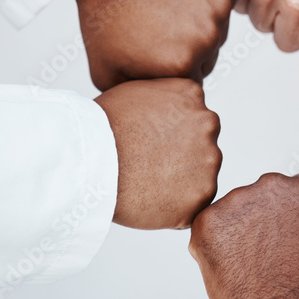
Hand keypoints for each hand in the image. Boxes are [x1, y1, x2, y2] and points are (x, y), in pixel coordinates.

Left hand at [77, 0, 235, 90]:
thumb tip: (152, 111)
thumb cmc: (105, 13)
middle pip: (207, 58)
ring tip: (166, 6)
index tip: (152, 50)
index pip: (190, 83)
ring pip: (217, 30)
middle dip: (187, 48)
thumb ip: (135, 96)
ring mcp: (218, 9)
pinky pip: (222, 0)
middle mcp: (206, 41)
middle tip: (158, 27)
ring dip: (198, 22)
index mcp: (181, 67)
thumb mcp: (105, 71)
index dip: (169, 69)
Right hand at [95, 79, 220, 229]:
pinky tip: (153, 199)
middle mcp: (207, 123)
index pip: (193, 117)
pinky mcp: (202, 195)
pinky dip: (178, 207)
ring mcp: (209, 160)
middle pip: (202, 144)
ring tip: (147, 182)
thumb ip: (164, 98)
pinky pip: (194, 203)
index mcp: (191, 95)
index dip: (171, 134)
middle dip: (181, 156)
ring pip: (200, 175)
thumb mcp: (135, 92)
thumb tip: (169, 108)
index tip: (150, 142)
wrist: (90, 164)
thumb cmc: (101, 129)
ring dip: (181, 182)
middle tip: (148, 164)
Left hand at [189, 173, 298, 298]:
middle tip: (269, 261)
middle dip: (262, 223)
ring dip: (236, 236)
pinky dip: (212, 250)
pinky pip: (206, 230)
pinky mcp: (208, 221)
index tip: (292, 243)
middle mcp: (276, 184)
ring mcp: (240, 200)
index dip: (292, 221)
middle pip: (262, 197)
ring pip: (233, 214)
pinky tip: (232, 274)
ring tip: (251, 272)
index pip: (296, 192)